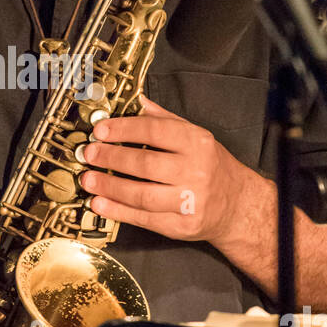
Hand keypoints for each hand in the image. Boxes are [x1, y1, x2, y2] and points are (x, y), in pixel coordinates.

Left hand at [77, 95, 243, 243]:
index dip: (123, 129)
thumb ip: (165, 120)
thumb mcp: (196, 136)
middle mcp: (196, 171)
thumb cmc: (212, 167)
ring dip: (110, 187)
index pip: (155, 131)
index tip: (101, 130)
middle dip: (112, 158)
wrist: (237, 205)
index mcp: (197, 143)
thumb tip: (137, 101)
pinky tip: (100, 203)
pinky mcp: (182, 225)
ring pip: (142, 194)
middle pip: (145, 163)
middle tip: (90, 154)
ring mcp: (190, 201)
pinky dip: (118, 211)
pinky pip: (144, 218)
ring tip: (89, 180)